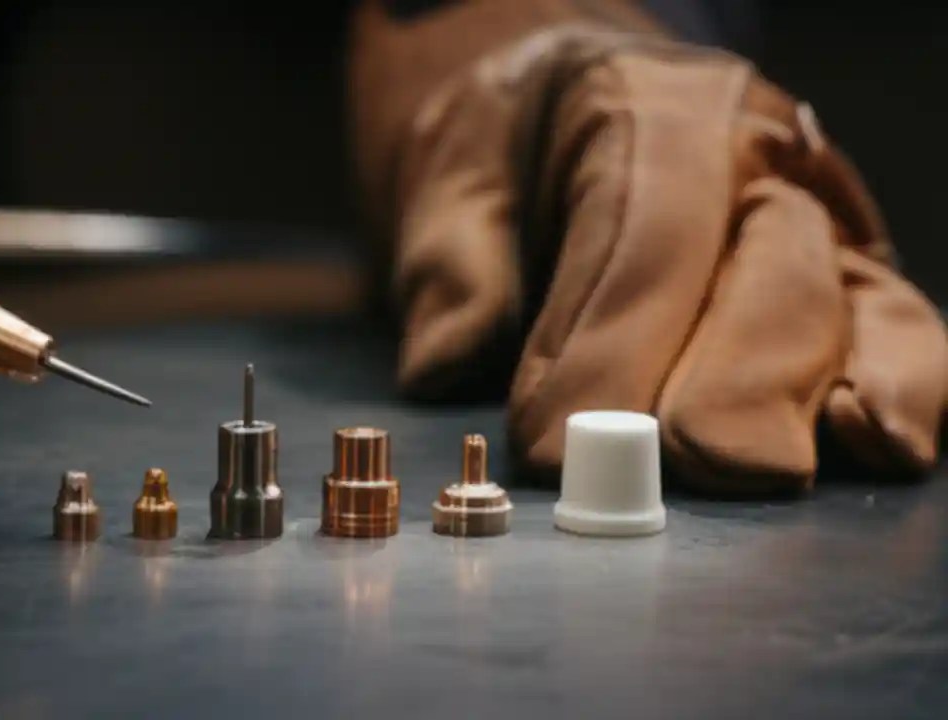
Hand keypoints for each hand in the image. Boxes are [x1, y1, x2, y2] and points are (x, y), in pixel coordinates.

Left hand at [352, 1, 945, 492]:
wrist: (553, 107)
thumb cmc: (505, 149)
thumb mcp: (451, 181)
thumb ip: (452, 268)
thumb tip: (451, 366)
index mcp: (650, 107)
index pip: (646, 230)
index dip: (608, 342)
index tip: (554, 443)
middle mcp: (756, 155)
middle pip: (770, 267)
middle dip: (725, 378)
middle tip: (677, 462)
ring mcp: (814, 218)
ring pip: (853, 304)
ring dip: (807, 397)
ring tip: (759, 470)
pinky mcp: (847, 281)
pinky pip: (898, 332)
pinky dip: (898, 390)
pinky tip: (873, 443)